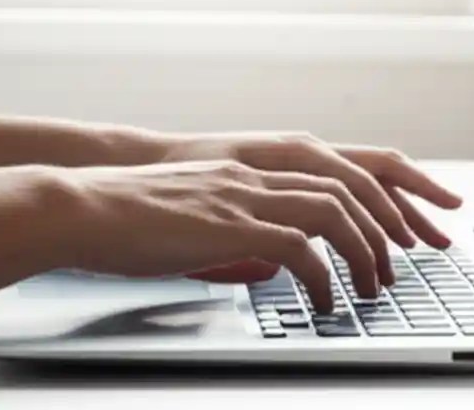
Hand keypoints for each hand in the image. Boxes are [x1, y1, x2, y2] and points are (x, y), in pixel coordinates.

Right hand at [56, 160, 395, 311]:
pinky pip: (300, 247)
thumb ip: (237, 239)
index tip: (390, 233)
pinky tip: (325, 301)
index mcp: (245, 172)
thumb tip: (269, 267)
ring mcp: (243, 196)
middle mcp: (253, 175)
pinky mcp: (231, 226)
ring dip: (364, 250)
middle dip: (384, 226)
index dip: (369, 201)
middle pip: (347, 187)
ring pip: (334, 211)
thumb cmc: (121, 223)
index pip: (329, 175)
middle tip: (394, 266)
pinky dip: (323, 276)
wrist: (79, 208)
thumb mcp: (193, 226)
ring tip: (371, 288)